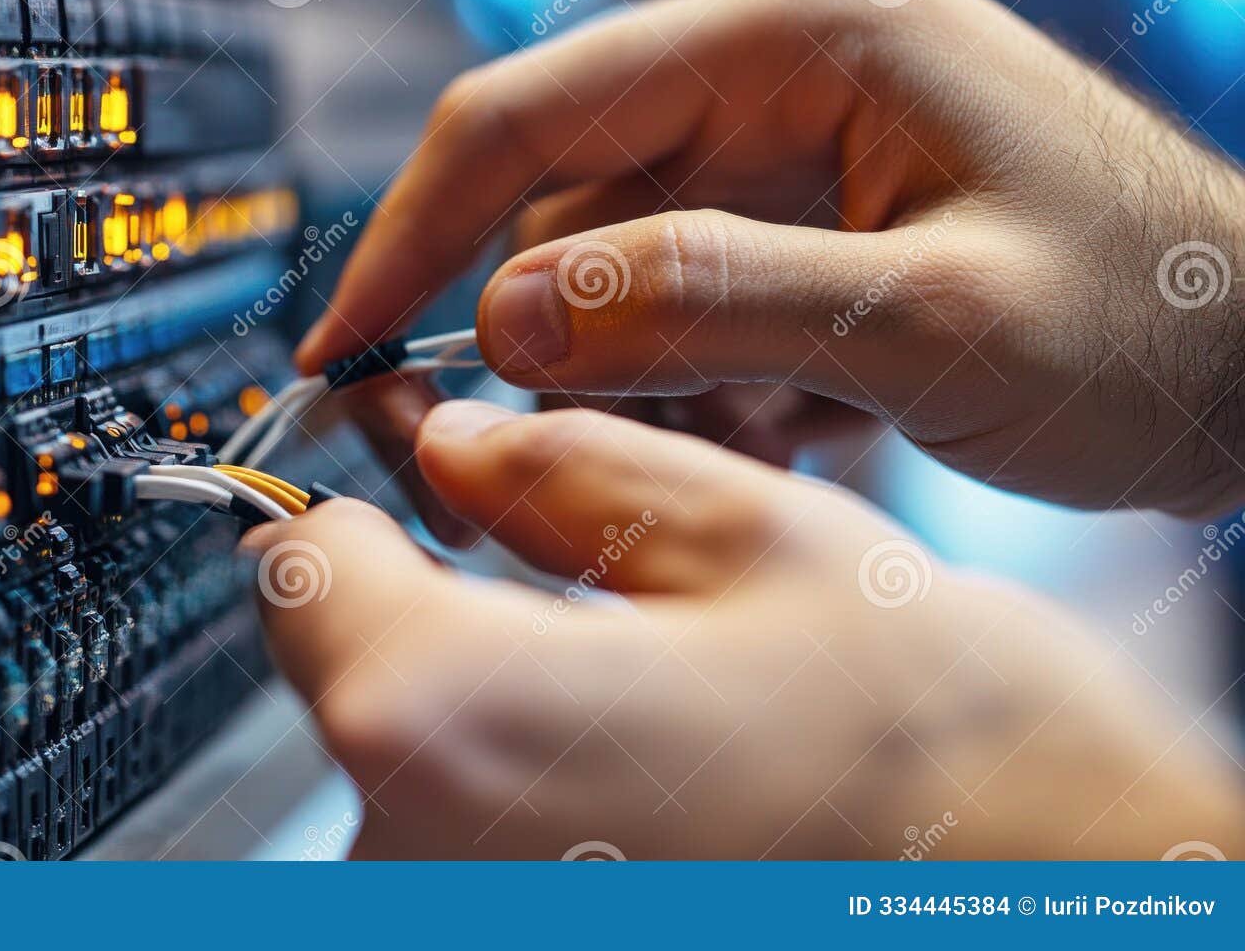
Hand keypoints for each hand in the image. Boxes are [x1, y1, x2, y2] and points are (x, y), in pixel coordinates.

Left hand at [243, 402, 1244, 858]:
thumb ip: (560, 474)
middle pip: (347, 671)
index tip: (402, 484)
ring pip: (411, 766)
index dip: (355, 502)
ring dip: (486, 706)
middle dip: (426, 603)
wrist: (1059, 905)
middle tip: (550, 573)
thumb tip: (461, 453)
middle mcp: (409, 855)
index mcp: (444, 713)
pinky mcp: (497, 949)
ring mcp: (449, 921)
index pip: (296, 566)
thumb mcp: (747, 539)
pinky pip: (462, 848)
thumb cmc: (943, 759)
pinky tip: (642, 779)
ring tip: (639, 689)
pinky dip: (523, 797)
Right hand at [298, 0, 1244, 515]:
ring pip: (608, 272)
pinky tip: (781, 425)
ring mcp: (779, 147)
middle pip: (557, 202)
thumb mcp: (929, 319)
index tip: (343, 344)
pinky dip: (688, 385)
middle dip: (531, 338)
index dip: (414, 233)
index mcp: (794, 33)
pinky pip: (672, 304)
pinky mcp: (792, 219)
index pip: (531, 118)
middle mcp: (770, 69)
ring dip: (633, 381)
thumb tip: (506, 315)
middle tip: (516, 462)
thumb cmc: (1150, 316)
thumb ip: (710, 302)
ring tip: (752, 441)